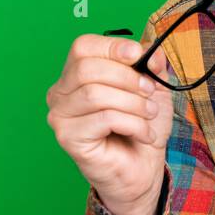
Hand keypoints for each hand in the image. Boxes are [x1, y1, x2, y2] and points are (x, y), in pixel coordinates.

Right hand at [46, 32, 173, 214]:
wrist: (142, 169)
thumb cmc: (140, 126)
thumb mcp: (154, 88)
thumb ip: (152, 64)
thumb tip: (151, 50)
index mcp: (76, 75)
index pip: (82, 47)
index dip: (112, 46)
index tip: (138, 54)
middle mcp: (61, 93)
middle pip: (87, 68)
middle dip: (127, 77)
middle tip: (149, 92)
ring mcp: (60, 116)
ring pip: (96, 94)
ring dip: (133, 103)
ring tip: (149, 115)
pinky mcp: (69, 138)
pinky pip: (104, 119)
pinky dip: (133, 124)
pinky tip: (143, 134)